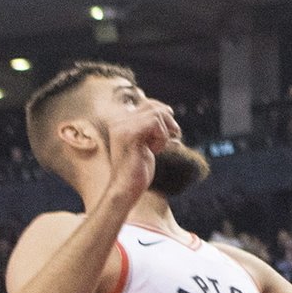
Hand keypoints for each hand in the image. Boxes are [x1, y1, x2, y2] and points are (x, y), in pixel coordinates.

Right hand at [93, 102, 172, 217]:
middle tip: (173, 137)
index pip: (147, 104)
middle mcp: (119, 121)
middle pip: (153, 107)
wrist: (126, 188)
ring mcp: (122, 126)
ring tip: (158, 148)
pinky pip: (155, 124)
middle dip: (168, 122)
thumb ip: (152, 127)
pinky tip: (154, 151)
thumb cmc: (138, 170)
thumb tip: (169, 110)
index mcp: (120, 122)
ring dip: (165, 132)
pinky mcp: (129, 134)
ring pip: (156, 114)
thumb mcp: (147, 143)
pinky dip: (162, 137)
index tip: (171, 130)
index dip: (164, 113)